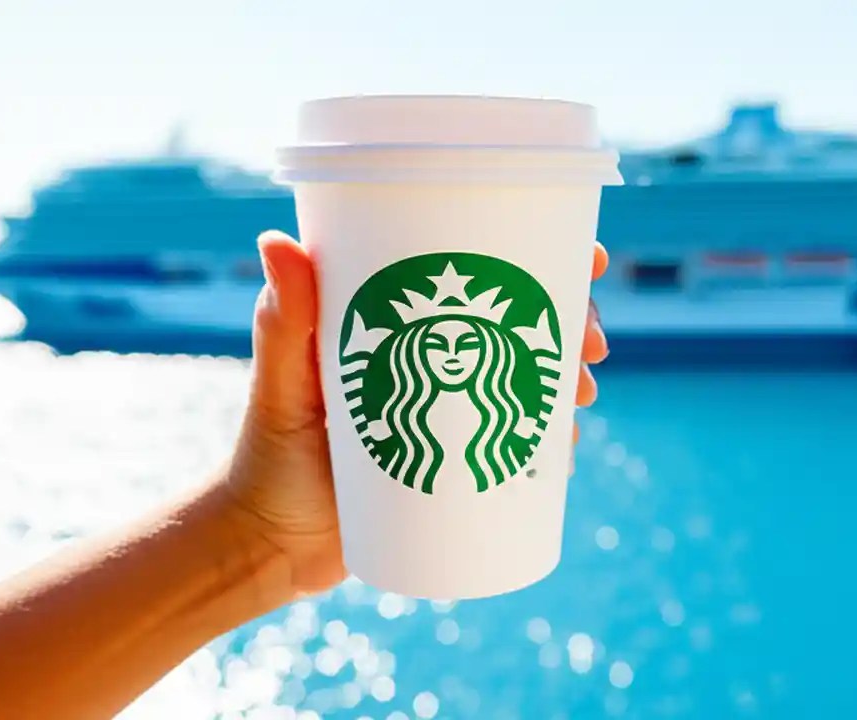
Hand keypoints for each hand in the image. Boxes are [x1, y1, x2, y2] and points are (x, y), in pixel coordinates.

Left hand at [219, 232, 609, 600]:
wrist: (274, 547)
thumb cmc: (265, 457)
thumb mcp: (281, 387)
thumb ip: (283, 323)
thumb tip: (274, 240)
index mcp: (395, 319)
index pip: (472, 266)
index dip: (541, 251)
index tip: (587, 258)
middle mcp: (429, 354)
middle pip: (517, 318)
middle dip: (572, 320)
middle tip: (591, 347)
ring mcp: (448, 406)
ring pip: (526, 373)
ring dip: (569, 373)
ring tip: (582, 394)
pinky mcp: (457, 456)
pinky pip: (517, 436)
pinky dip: (551, 433)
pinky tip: (568, 442)